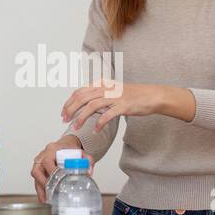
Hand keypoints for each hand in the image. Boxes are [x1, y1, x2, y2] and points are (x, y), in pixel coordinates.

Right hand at [31, 135, 90, 201]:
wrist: (65, 146)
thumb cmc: (70, 149)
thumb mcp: (81, 153)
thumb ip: (87, 160)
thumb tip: (88, 172)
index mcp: (52, 150)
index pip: (47, 161)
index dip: (50, 171)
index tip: (56, 179)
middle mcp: (43, 156)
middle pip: (37, 169)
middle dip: (43, 182)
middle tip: (51, 191)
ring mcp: (39, 163)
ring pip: (35, 176)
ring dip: (40, 188)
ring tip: (46, 198)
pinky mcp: (39, 170)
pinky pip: (37, 180)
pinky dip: (40, 190)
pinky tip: (45, 198)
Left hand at [60, 82, 193, 133]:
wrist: (151, 95)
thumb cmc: (132, 95)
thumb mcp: (112, 91)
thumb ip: (98, 96)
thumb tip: (84, 105)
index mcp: (102, 84)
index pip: (79, 91)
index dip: (69, 103)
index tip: (63, 113)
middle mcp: (106, 88)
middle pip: (82, 98)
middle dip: (71, 110)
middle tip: (65, 120)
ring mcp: (115, 97)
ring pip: (92, 106)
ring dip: (81, 117)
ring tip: (76, 127)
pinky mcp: (123, 106)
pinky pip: (108, 115)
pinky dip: (99, 123)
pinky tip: (96, 130)